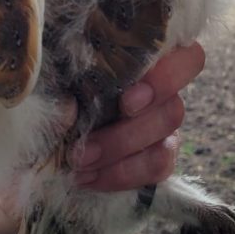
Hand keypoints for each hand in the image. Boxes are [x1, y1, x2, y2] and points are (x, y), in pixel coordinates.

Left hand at [68, 43, 203, 191]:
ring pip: (166, 144)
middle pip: (174, 110)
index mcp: (149, 56)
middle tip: (85, 145)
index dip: (168, 80)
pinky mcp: (157, 156)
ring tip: (79, 162)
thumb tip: (67, 97)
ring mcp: (163, 125)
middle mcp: (164, 90)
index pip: (189, 58)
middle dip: (128, 133)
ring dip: (120, 157)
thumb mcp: (59, 59)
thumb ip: (67, 62)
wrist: (45, 121)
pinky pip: (158, 170)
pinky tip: (88, 177)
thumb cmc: (57, 77)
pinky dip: (121, 176)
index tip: (127, 100)